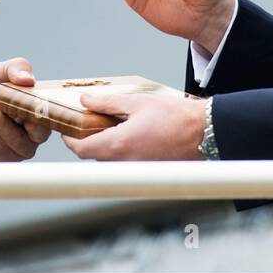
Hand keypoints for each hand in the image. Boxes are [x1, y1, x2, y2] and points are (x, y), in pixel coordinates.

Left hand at [0, 58, 51, 161]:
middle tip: (15, 106)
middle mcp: (32, 131)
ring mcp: (19, 146)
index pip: (54, 112)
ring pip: (20, 140)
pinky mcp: (3, 157)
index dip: (47, 107)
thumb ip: (16, 67)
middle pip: (42, 130)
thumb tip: (29, 79)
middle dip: (27, 117)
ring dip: (2, 122)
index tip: (36, 98)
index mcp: (36, 109)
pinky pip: (2, 146)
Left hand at [62, 92, 207, 160]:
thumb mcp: (136, 102)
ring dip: (105, 145)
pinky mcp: (148, 171)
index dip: (69, 140)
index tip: (67, 129)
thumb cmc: (174, 116)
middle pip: (94, 155)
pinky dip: (122, 151)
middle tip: (90, 122)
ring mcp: (137, 170)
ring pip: (110, 160)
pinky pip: (126, 163)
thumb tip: (85, 101)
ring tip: (113, 125)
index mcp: (117, 144)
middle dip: (88, 140)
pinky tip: (132, 135)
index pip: (81, 149)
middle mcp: (124, 162)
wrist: (204, 133)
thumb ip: (107, 103)